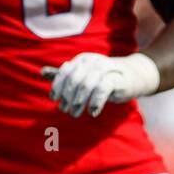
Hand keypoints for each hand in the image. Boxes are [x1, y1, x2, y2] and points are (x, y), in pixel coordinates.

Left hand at [40, 52, 159, 116]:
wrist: (131, 76)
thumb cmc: (103, 77)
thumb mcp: (83, 74)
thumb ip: (64, 75)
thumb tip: (41, 72)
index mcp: (82, 60)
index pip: (65, 72)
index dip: (57, 86)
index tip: (55, 100)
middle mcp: (93, 62)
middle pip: (74, 80)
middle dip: (67, 97)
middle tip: (65, 110)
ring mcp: (105, 69)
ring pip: (86, 85)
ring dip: (79, 102)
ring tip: (76, 114)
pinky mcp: (117, 79)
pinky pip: (102, 90)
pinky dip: (95, 103)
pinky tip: (92, 112)